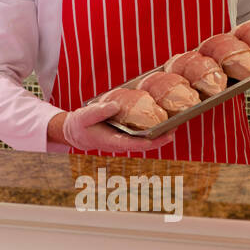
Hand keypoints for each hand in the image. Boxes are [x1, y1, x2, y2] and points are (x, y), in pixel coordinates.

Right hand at [52, 101, 176, 153]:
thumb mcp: (85, 116)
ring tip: (173, 125)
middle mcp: (121, 143)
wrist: (75, 131)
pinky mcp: (124, 134)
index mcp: (112, 142)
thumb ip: (99, 111)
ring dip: (158, 134)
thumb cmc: (79, 125)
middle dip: (159, 139)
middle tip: (174, 131)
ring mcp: (123, 139)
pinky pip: (140, 133)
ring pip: (144, 139)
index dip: (149, 142)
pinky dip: (151, 128)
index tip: (161, 138)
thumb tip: (117, 105)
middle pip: (144, 144)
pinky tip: (160, 120)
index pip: (134, 144)